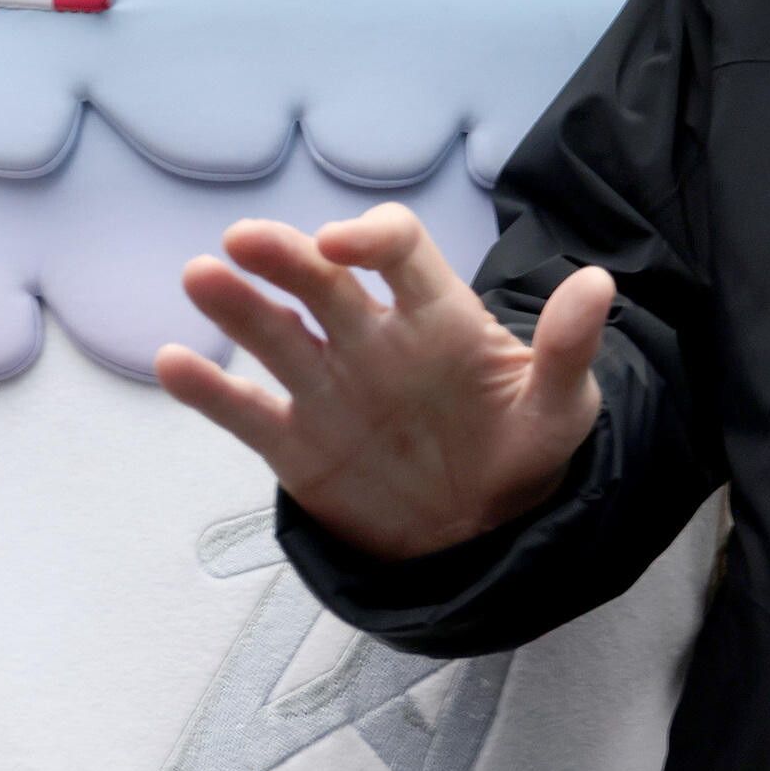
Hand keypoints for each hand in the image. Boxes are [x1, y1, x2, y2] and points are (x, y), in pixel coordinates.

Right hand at [157, 204, 612, 562]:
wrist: (486, 533)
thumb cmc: (524, 449)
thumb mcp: (561, 407)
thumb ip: (570, 348)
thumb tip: (599, 282)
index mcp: (437, 317)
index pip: (398, 253)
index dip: (370, 237)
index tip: (343, 244)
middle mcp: (375, 340)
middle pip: (324, 283)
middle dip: (287, 258)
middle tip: (244, 241)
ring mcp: (331, 389)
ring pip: (276, 335)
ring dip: (238, 306)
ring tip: (200, 276)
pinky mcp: (299, 446)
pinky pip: (247, 412)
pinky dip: (207, 391)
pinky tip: (171, 364)